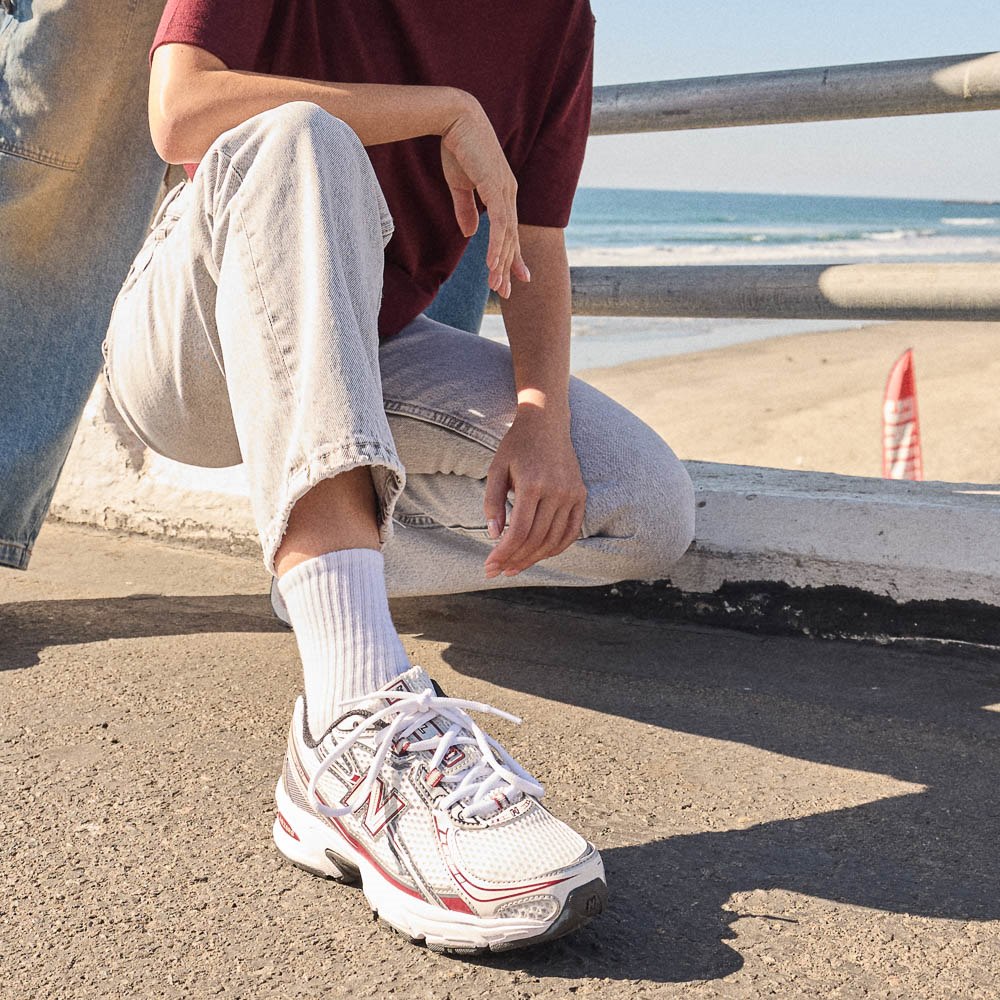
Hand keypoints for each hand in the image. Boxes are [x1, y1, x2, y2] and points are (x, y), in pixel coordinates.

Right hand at [441, 99, 529, 297]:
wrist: (454, 118)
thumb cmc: (457, 147)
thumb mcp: (460, 185)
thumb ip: (466, 210)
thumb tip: (470, 234)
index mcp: (502, 193)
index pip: (509, 231)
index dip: (512, 256)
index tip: (516, 278)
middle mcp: (508, 194)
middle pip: (511, 238)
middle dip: (508, 267)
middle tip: (506, 292)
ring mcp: (504, 191)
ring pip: (507, 235)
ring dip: (501, 262)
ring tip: (497, 285)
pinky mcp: (495, 187)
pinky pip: (500, 223)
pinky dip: (497, 245)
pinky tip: (494, 263)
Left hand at [483, 409, 586, 577]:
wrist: (547, 422)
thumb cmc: (516, 445)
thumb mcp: (496, 468)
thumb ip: (492, 502)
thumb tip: (494, 535)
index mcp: (532, 484)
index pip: (519, 531)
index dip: (504, 553)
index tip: (490, 564)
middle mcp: (556, 491)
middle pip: (536, 539)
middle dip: (515, 559)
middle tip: (497, 571)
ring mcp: (572, 494)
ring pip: (554, 539)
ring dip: (533, 558)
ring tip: (514, 567)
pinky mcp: (581, 495)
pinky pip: (571, 531)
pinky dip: (556, 548)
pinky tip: (539, 555)